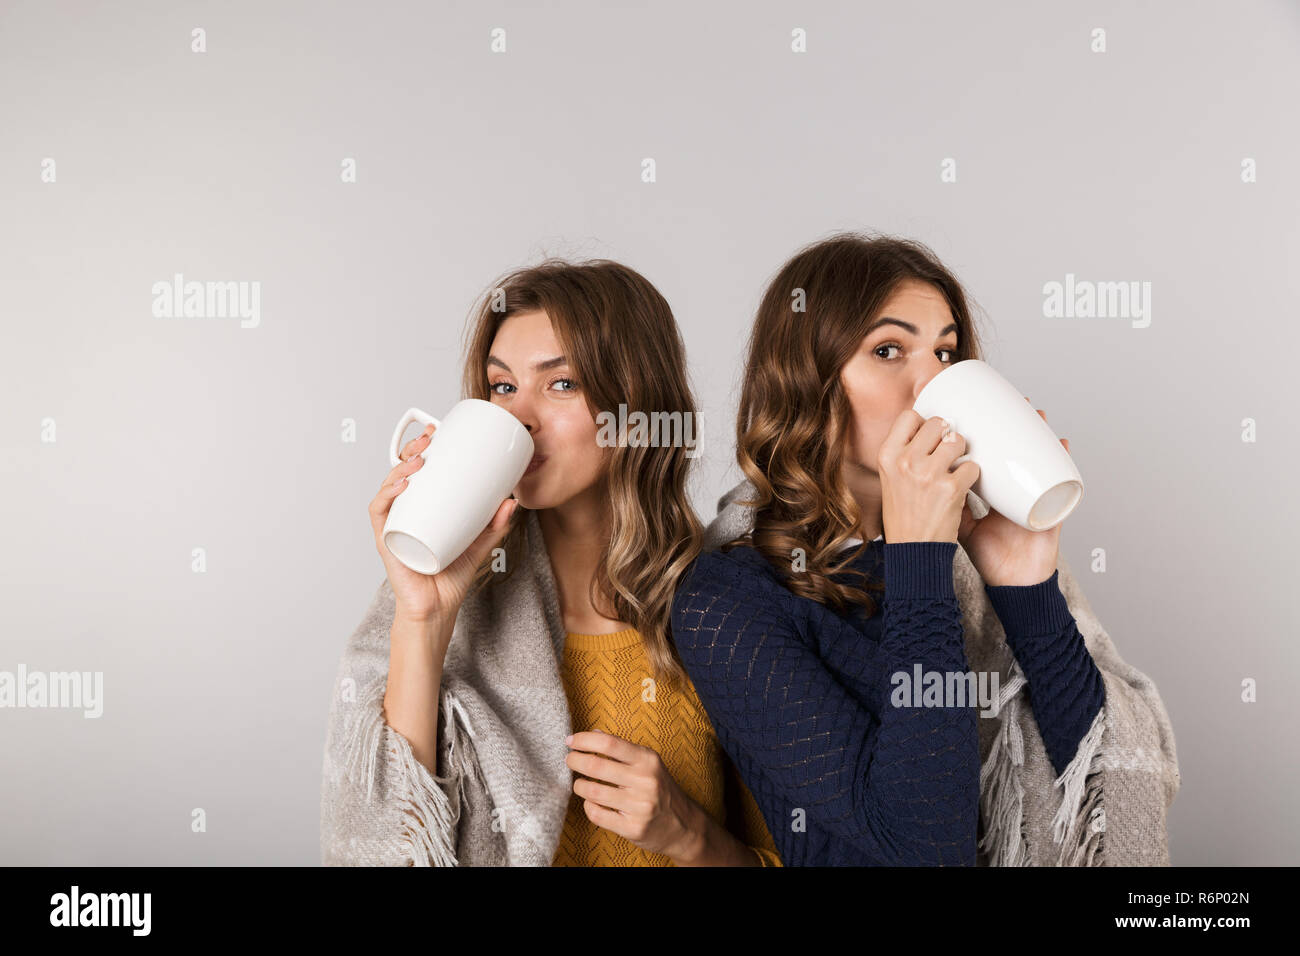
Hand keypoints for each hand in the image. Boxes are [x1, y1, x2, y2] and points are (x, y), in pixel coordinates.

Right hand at [368, 422, 517, 622]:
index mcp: (423, 508)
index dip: (424, 447)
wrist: (438, 608)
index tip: (438, 430)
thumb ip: (496, 524)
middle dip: (412, 449)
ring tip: (420, 458)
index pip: (419, 471)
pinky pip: (380, 512)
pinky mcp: (386, 539)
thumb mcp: (480, 543)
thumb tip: (513, 500)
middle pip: (401, 472)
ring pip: (388, 486)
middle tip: (431, 437)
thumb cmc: (451, 576)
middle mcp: (405, 512)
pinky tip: (402, 485)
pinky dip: (387, 495)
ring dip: (401, 466)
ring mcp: (394, 524)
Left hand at [564, 730, 705, 861]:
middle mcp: (646, 781)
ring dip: (579, 786)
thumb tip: (594, 733)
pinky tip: (591, 802)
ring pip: (592, 792)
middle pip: (596, 766)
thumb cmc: (660, 789)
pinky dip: (588, 806)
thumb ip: (622, 749)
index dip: (584, 740)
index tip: (570, 741)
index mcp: (648, 760)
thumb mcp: (649, 763)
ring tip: (579, 783)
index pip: (610, 744)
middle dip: (575, 761)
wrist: (683, 826)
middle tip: (570, 760)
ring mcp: (640, 807)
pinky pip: (597, 814)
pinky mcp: (632, 828)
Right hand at [879, 409, 980, 542]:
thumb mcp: (891, 480)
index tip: (930, 435)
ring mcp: (927, 474)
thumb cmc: (904, 516)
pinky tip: (962, 487)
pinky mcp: (950, 488)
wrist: (913, 551)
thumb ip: (905, 455)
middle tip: (948, 453)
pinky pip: (972, 466)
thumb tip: (934, 429)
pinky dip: (971, 476)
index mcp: (887, 456)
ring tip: (956, 469)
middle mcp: (905, 461)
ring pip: (958, 441)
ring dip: (962, 453)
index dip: (924, 422)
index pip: (909, 416)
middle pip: (937, 423)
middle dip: (947, 435)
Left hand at [956, 398, 1067, 586]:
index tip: (970, 415)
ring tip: (1030, 411)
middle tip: (1001, 404)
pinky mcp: (1050, 505)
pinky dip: (1061, 458)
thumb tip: (922, 484)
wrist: (1014, 584)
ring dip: (1036, 432)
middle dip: (1009, 427)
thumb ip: (947, 505)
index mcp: (995, 492)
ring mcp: (1033, 495)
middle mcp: (1014, 489)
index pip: (990, 458)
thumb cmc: (990, 558)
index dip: (984, 437)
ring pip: (1036, 458)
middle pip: (1013, 451)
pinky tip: (1061, 442)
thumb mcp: (962, 526)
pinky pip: (1059, 478)